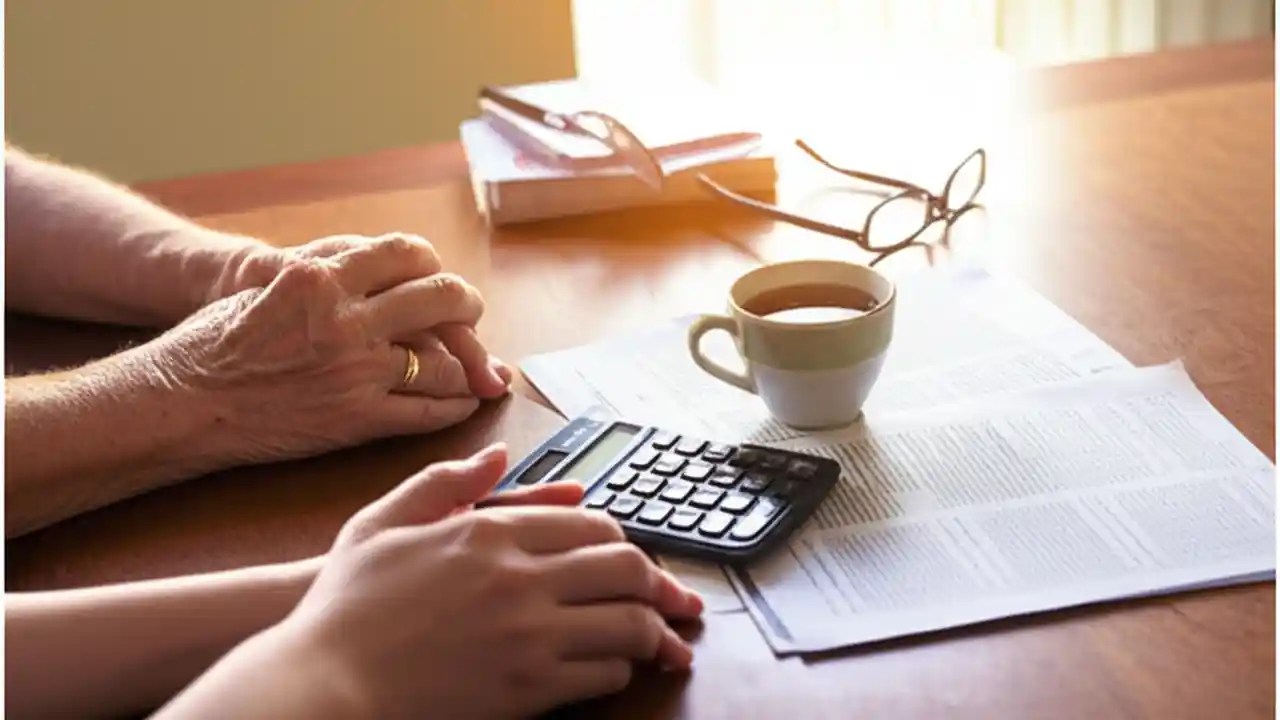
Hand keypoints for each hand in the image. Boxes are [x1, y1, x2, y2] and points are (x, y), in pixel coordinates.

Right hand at [211, 232, 511, 398]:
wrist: (182, 402)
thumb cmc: (212, 343)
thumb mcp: (267, 283)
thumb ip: (325, 271)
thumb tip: (377, 265)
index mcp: (321, 276)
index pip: (405, 254)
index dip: (431, 265)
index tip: (435, 276)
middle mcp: (346, 319)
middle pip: (440, 300)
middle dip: (466, 306)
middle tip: (470, 312)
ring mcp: (356, 371)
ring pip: (445, 360)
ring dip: (468, 363)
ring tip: (475, 366)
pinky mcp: (357, 419)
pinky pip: (428, 411)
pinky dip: (453, 405)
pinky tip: (461, 401)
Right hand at [273, 445, 703, 718]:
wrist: (320, 686)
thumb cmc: (343, 608)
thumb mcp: (382, 523)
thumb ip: (445, 483)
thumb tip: (495, 452)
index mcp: (489, 533)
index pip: (589, 523)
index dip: (623, 539)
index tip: (637, 557)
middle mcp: (518, 578)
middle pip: (624, 567)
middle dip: (662, 584)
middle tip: (680, 601)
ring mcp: (527, 634)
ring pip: (625, 622)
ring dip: (652, 630)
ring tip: (661, 640)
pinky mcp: (527, 689)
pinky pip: (600, 673)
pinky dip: (619, 668)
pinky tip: (614, 668)